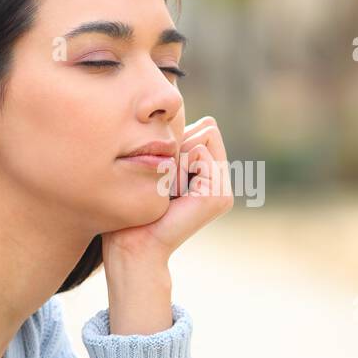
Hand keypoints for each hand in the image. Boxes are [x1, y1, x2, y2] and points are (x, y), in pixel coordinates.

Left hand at [101, 115, 234, 264]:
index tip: (163, 174)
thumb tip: (187, 113)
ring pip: (203, 136)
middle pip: (208, 127)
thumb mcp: (159, 167)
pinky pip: (197, 151)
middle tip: (166, 184)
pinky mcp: (218, 194)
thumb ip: (176, 145)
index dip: (177, 140)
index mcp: (211, 175)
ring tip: (169, 190)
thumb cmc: (136, 207)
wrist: (133, 245)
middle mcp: (222, 182)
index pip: (205, 127)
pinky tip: (172, 196)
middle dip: (179, 147)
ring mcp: (224, 190)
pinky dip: (177, 167)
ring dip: (176, 158)